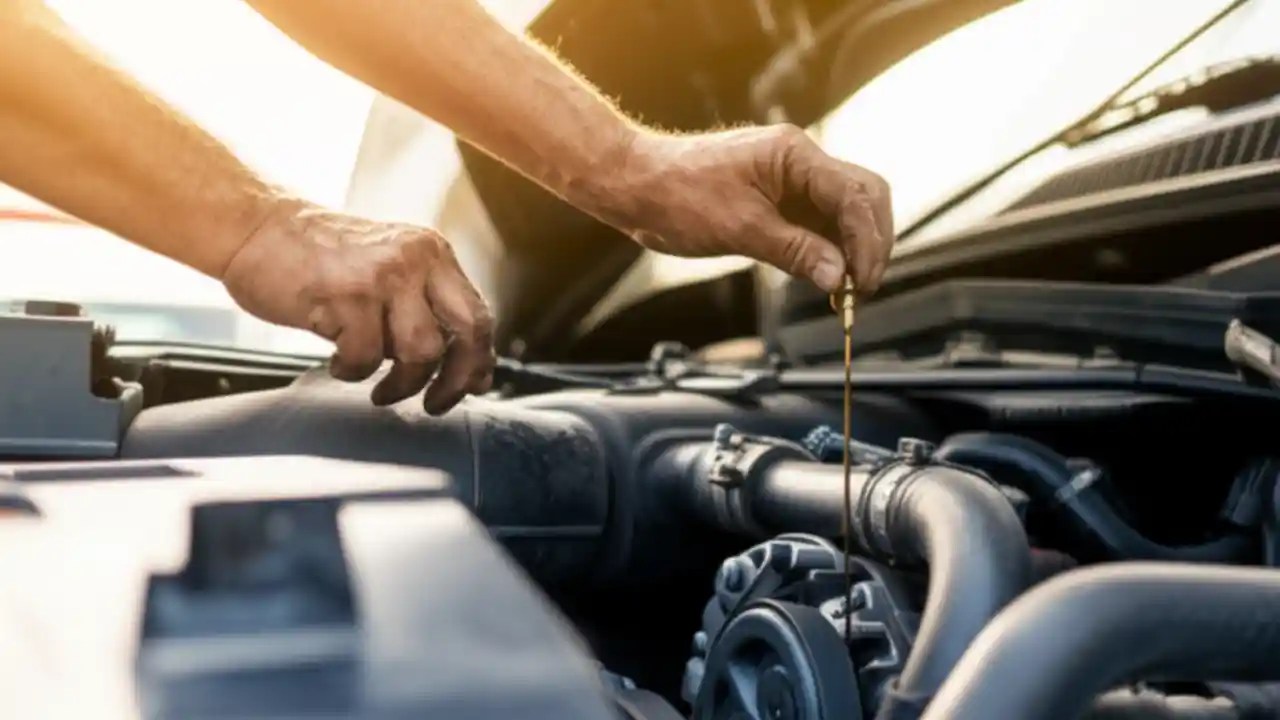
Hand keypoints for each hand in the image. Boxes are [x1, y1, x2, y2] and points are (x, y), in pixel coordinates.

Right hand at [221, 200, 494, 413]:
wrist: (257, 229)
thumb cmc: (318, 258)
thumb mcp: (387, 268)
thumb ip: (424, 307)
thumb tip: (464, 368)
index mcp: (432, 253)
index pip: (478, 314)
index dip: (480, 360)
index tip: (472, 387)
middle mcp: (416, 259)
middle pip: (467, 333)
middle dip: (456, 380)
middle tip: (434, 403)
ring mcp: (382, 276)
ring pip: (421, 353)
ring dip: (401, 383)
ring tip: (379, 386)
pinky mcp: (346, 296)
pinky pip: (367, 358)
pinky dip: (353, 371)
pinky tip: (339, 361)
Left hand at [598, 125, 893, 294]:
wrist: (638, 186)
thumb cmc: (677, 195)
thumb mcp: (740, 230)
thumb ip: (795, 251)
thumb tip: (839, 277)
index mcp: (794, 155)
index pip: (854, 194)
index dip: (867, 241)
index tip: (864, 281)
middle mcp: (800, 162)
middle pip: (863, 197)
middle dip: (871, 243)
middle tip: (863, 289)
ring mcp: (792, 180)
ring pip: (846, 212)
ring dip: (853, 249)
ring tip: (848, 291)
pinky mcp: (780, 201)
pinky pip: (820, 223)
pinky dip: (830, 251)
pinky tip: (828, 279)